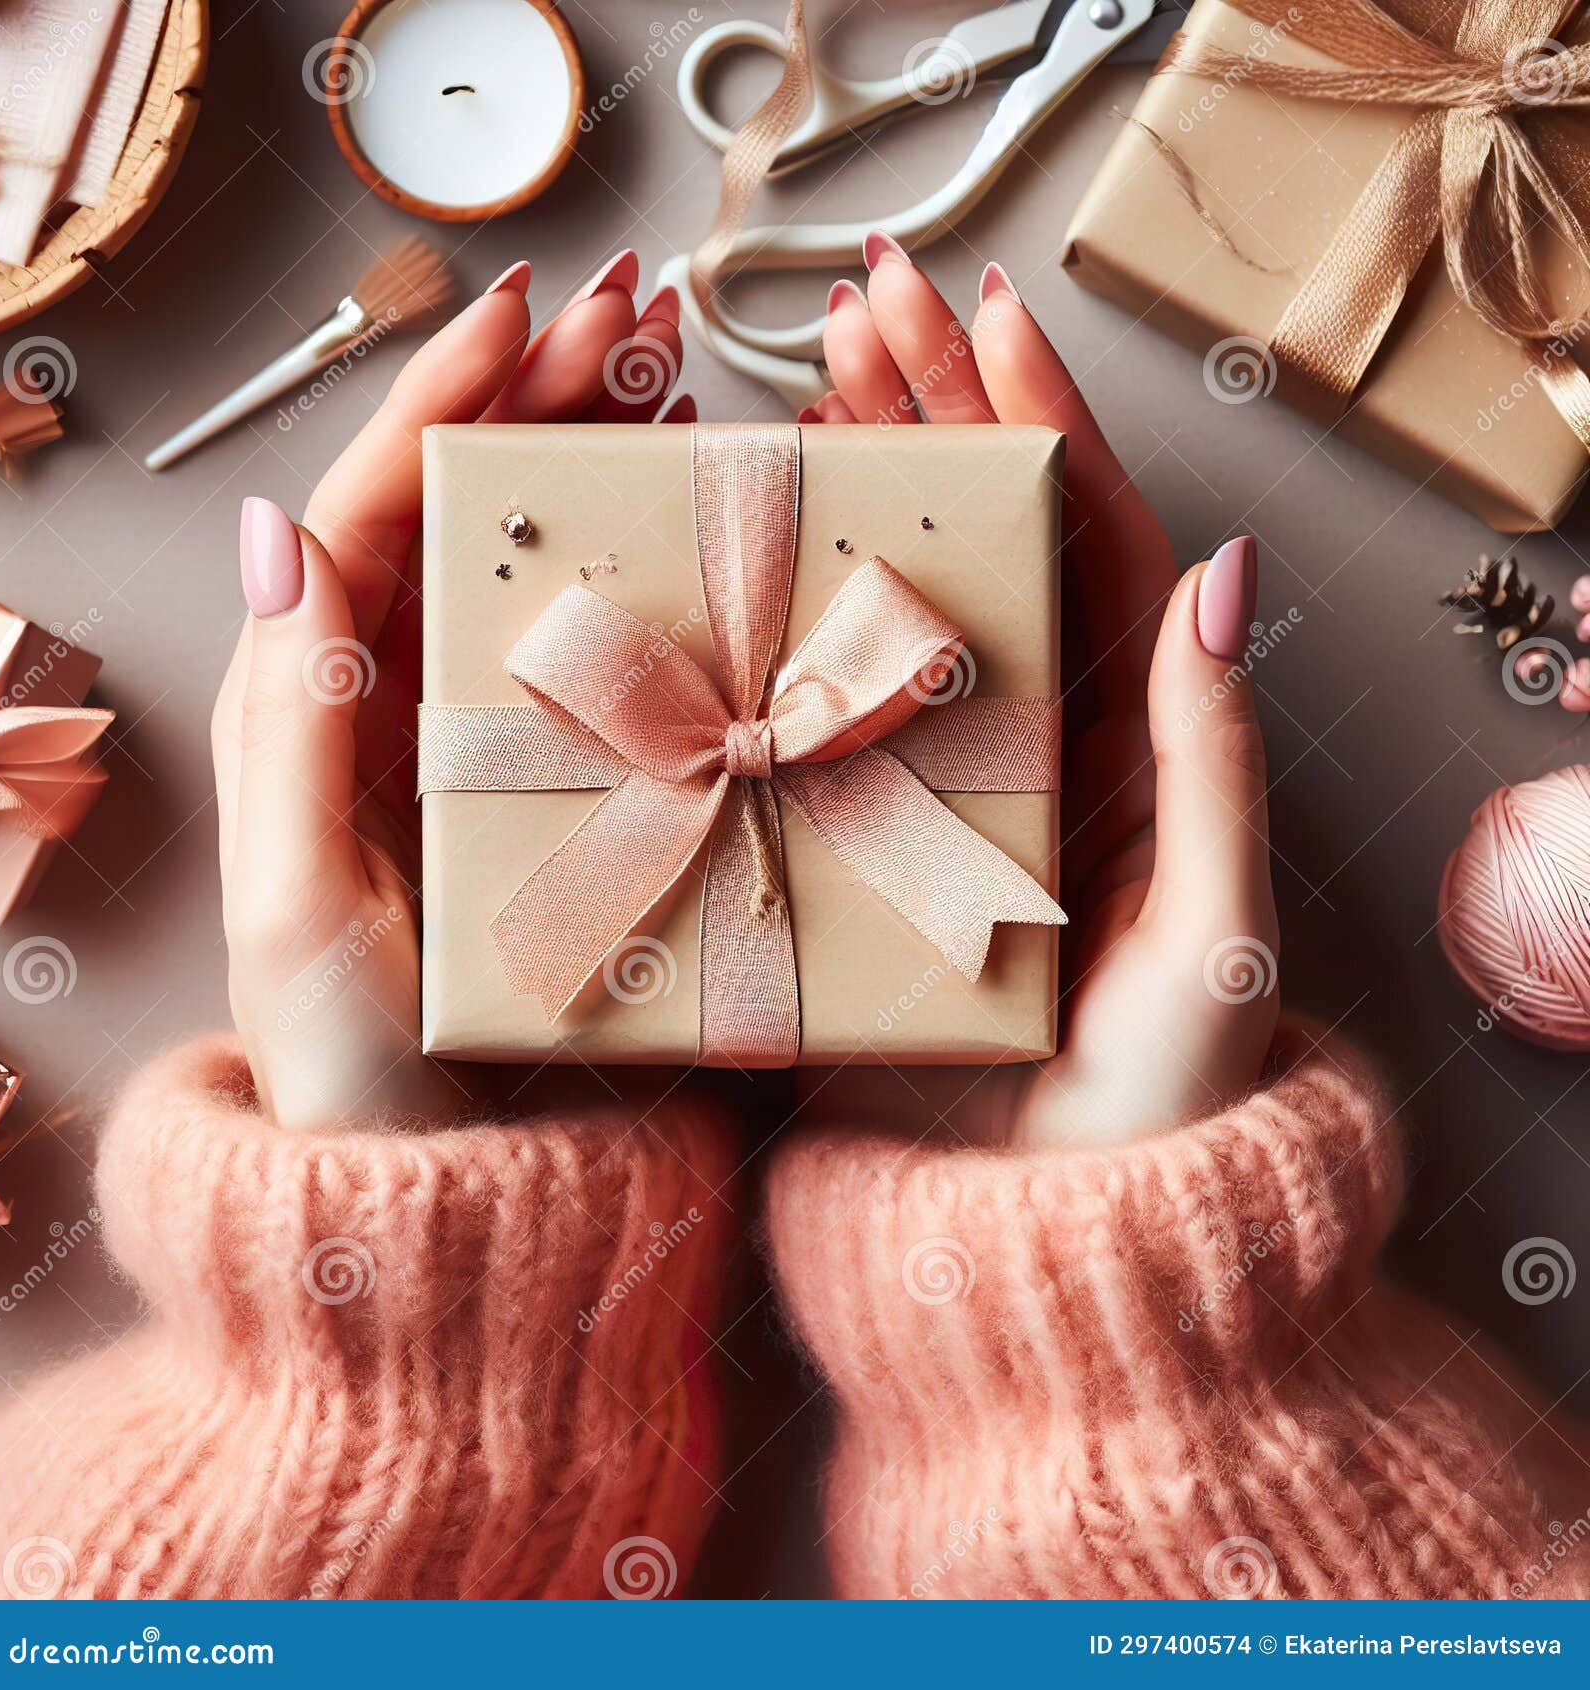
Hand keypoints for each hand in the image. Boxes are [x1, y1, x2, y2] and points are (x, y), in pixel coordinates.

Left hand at [212, 253, 690, 1130]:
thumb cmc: (362, 1072)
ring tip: (678, 390)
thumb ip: (286, 727)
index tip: (524, 314)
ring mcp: (492, 753)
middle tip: (639, 317)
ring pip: (541, 579)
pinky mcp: (569, 801)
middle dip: (543, 407)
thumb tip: (277, 533)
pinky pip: (604, 670)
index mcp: (320, 716)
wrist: (466, 1196)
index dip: (441, 405)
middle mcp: (403, 715)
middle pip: (465, 523)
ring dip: (602, 476)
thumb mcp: (293, 903)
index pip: (369, 517)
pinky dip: (649, 590)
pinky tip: (694, 538)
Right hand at [800, 238, 1279, 1147]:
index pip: (1091, 547)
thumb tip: (1225, 573)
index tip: (985, 320)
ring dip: (858, 491)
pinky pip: (822, 704)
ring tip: (802, 383)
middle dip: (931, 419)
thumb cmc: (1150, 1094)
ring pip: (897, 606)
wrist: (1034, 1225)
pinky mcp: (859, 836)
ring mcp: (936, 779)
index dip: (1041, 428)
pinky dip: (788, 619)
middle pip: (986, 547)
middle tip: (864, 308)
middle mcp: (1029, 738)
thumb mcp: (1208, 930)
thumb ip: (1210, 760)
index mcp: (1124, 740)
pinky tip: (747, 548)